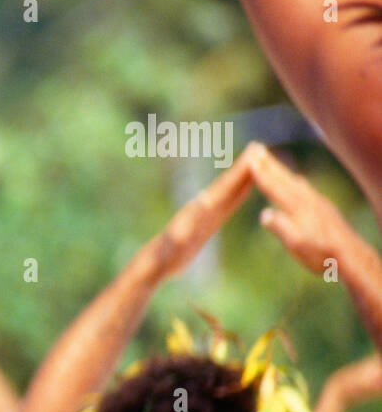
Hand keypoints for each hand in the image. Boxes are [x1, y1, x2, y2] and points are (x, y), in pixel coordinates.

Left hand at [144, 145, 258, 279]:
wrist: (153, 265)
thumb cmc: (161, 259)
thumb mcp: (172, 247)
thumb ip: (182, 231)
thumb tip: (197, 212)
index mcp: (197, 212)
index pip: (222, 188)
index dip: (238, 172)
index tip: (252, 154)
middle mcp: (201, 209)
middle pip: (226, 185)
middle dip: (243, 168)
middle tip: (259, 146)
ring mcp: (204, 215)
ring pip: (228, 192)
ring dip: (242, 177)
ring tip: (257, 160)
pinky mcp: (206, 223)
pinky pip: (226, 205)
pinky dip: (237, 194)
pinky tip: (245, 188)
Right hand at [249, 142, 359, 275]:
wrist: (351, 255)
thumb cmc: (321, 254)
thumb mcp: (297, 246)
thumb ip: (282, 228)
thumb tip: (265, 214)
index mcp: (298, 209)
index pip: (275, 188)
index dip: (261, 175)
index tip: (250, 161)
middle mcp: (308, 200)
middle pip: (284, 179)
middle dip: (269, 164)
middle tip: (257, 149)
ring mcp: (318, 202)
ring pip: (295, 181)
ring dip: (281, 170)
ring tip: (271, 160)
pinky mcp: (325, 207)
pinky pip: (305, 187)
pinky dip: (294, 179)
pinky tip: (296, 180)